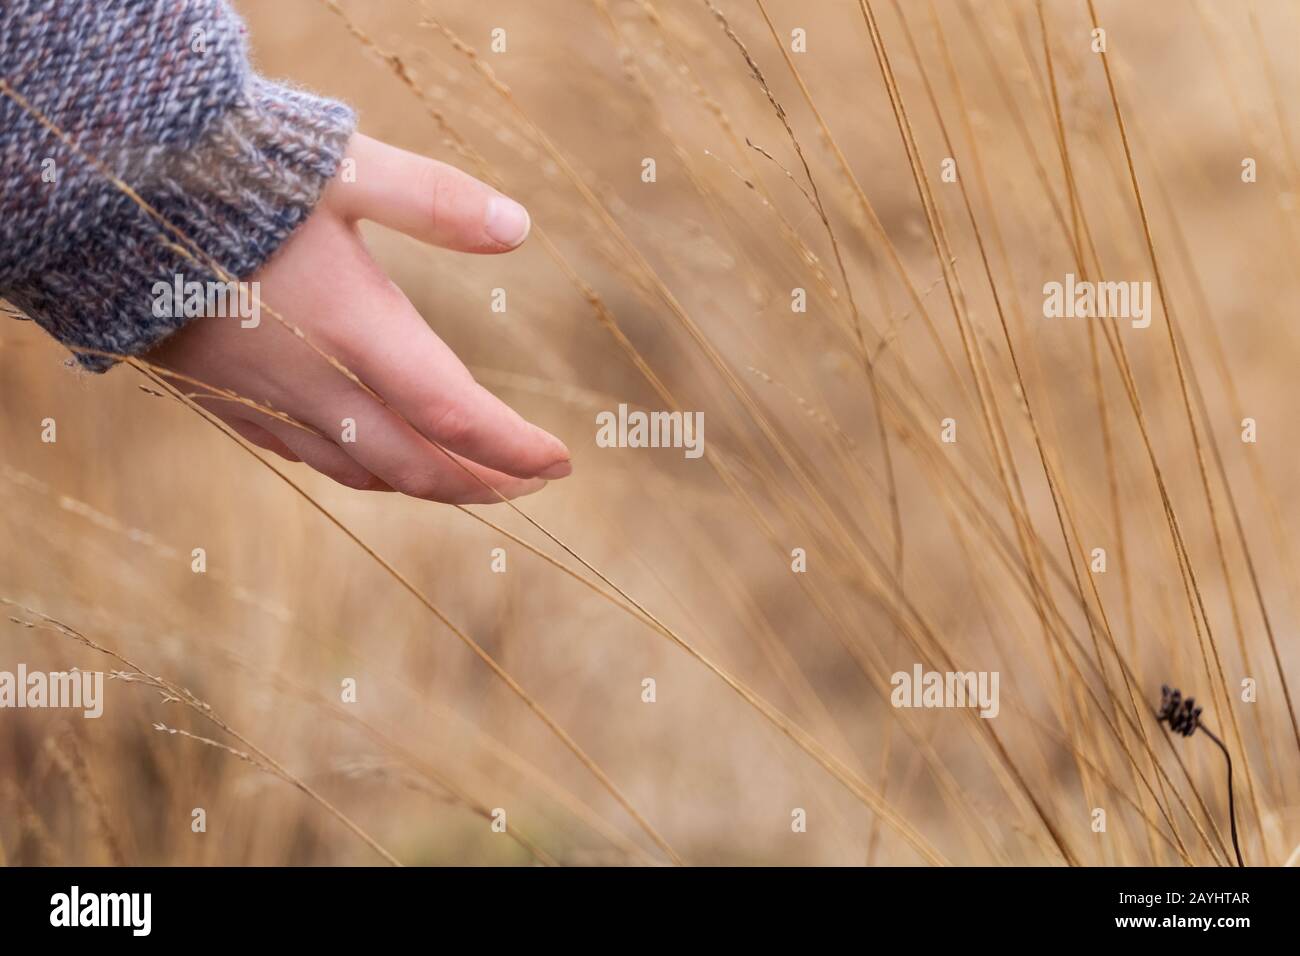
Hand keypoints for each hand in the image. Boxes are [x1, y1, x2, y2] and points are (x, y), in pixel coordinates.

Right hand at [147, 134, 570, 503]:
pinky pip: (307, 458)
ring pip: (362, 473)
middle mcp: (313, 383)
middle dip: (480, 483)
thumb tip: (519, 230)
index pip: (455, 416)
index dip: (513, 448)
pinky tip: (376, 456)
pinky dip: (361, 470)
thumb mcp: (343, 168)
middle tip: (528, 482)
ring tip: (469, 477)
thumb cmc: (224, 171)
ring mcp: (264, 402)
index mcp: (354, 328)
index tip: (562, 462)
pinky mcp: (224, 401)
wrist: (95, 198)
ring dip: (424, 484)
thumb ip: (434, 201)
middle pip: (416, 467)